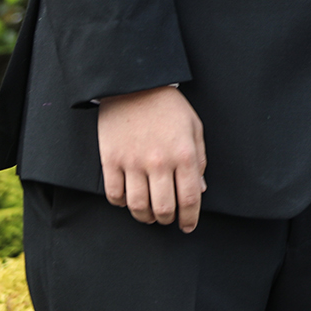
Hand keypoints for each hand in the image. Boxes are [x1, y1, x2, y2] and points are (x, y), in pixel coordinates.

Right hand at [97, 86, 207, 231]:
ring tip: (149, 215)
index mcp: (184, 154)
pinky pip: (114, 194)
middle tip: (168, 219)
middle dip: (167, 220)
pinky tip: (128, 201)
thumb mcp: (194, 128)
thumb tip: (199, 189)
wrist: (135, 84)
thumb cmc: (169, 106)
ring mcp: (132, 162)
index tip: (188, 226)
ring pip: (137, 206)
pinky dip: (121, 204)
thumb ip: (199, 160)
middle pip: (163, 208)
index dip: (190, 218)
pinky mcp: (111, 160)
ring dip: (145, 217)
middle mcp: (159, 162)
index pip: (190, 198)